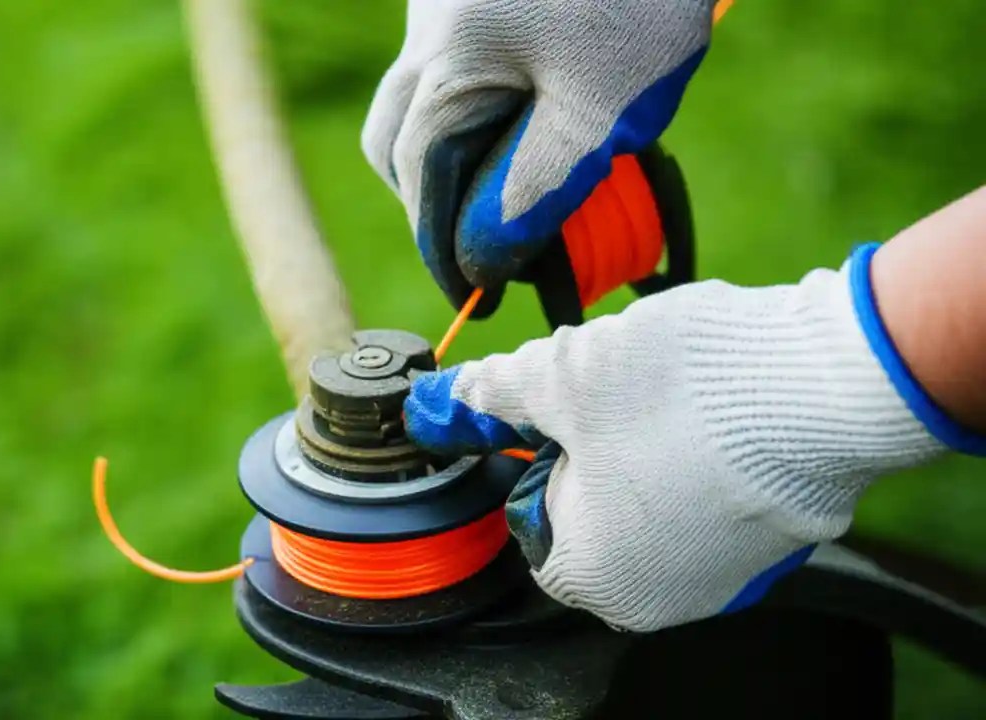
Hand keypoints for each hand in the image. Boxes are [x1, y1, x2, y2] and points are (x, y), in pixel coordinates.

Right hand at [363, 0, 715, 313]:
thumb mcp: (601, 106)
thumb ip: (538, 189)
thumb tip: (487, 258)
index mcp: (447, 68)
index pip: (423, 184)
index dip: (446, 251)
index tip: (474, 299)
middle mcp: (428, 38)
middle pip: (399, 145)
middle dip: (434, 207)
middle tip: (482, 249)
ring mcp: (444, 11)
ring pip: (418, 107)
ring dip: (451, 163)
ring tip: (501, 197)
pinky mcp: (472, 1)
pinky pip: (450, 71)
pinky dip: (474, 116)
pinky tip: (523, 126)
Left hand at [403, 262, 946, 631]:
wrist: (821, 383)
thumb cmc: (678, 393)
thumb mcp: (561, 379)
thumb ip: (493, 395)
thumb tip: (449, 398)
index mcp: (589, 575)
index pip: (528, 515)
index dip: (538, 453)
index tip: (564, 411)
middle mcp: (656, 597)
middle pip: (591, 510)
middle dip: (592, 445)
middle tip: (615, 394)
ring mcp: (722, 577)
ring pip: (651, 499)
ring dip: (645, 445)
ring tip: (671, 397)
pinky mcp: (772, 546)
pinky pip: (709, 498)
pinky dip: (701, 457)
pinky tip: (714, 415)